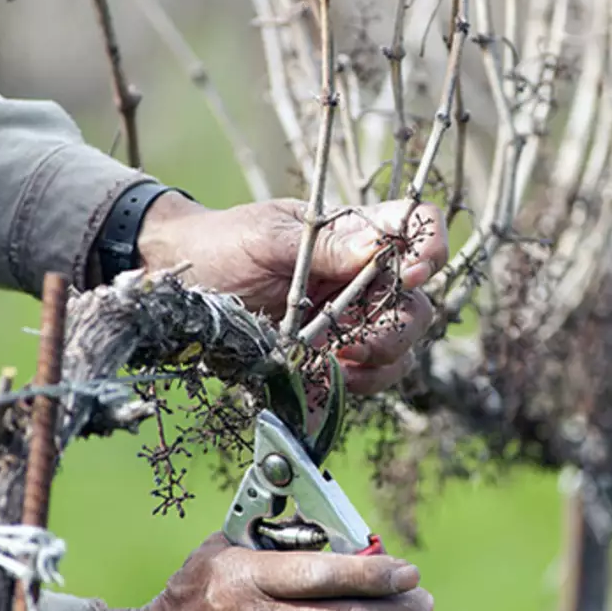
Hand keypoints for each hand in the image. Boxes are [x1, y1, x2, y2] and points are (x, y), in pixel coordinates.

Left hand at [136, 194, 448, 394]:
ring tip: (338, 360)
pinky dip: (359, 382)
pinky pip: (372, 375)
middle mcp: (363, 277)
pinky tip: (328, 376)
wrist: (182, 287)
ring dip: (381, 358)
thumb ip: (325, 245)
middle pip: (418, 300)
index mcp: (354, 233)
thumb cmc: (224, 246)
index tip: (412, 271)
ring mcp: (352, 319)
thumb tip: (378, 246)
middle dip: (400, 324)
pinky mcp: (335, 356)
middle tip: (359, 339)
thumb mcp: (268, 238)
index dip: (429, 247)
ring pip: (402, 344)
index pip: (416, 228)